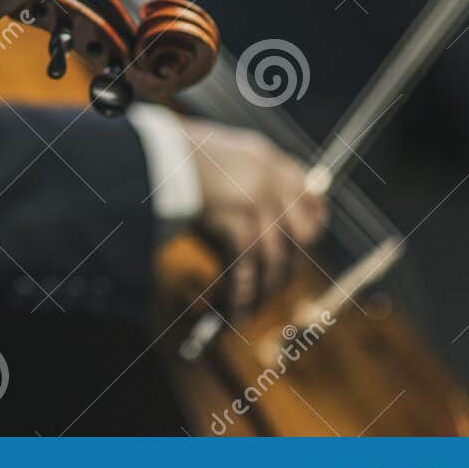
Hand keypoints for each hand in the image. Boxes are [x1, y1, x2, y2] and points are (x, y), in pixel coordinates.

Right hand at [184, 121, 327, 316]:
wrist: (155, 153)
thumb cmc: (177, 154)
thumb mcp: (222, 153)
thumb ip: (245, 173)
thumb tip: (256, 210)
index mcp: (268, 160)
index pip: (311, 196)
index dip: (312, 225)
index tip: (303, 246)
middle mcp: (271, 180)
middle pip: (300, 236)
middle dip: (287, 266)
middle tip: (272, 286)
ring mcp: (258, 202)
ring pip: (272, 259)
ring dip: (261, 291)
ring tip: (248, 310)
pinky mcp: (238, 223)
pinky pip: (245, 270)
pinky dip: (240, 297)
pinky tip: (232, 314)